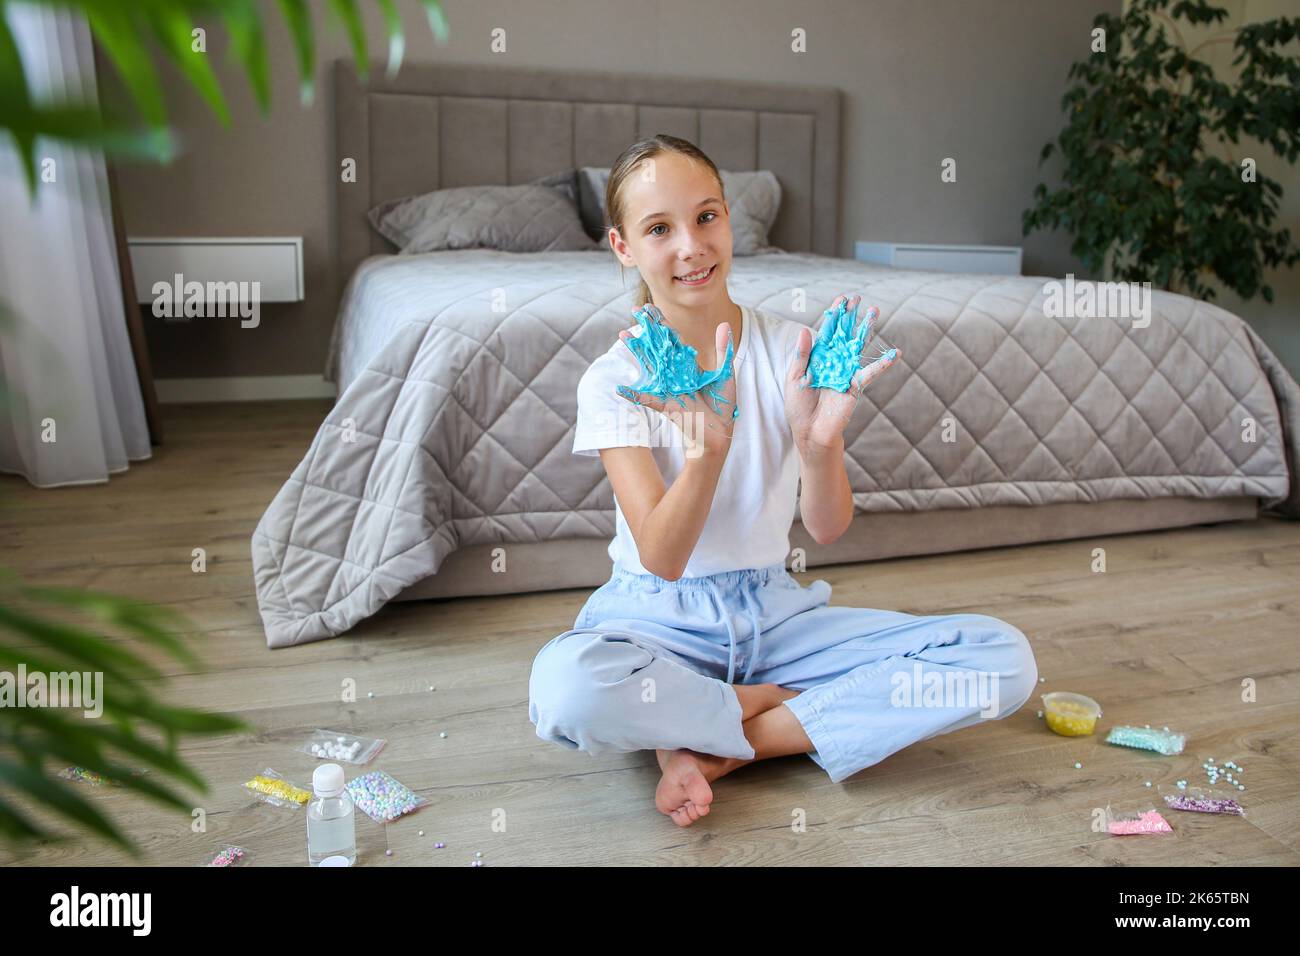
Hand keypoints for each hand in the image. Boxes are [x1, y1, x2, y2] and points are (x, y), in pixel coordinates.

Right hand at [616, 304, 738, 457]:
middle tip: (635, 309)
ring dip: (637, 350)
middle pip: (658, 345)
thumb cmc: (722, 403)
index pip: (672, 338)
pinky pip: (647, 399)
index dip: (662, 322)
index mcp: (688, 363)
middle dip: (647, 328)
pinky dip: (633, 395)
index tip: (651, 307)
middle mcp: (675, 372)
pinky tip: (619, 388)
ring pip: (649, 364)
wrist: (720, 430)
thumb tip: (724, 324)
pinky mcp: (666, 404)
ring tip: (623, 334)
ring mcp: (669, 387)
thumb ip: (723, 349)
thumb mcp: (725, 373)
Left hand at [784, 294, 901, 452]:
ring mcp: (846, 371)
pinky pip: (871, 373)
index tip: (841, 299)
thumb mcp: (794, 379)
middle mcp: (834, 361)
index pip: (826, 332)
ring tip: (875, 311)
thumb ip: (802, 356)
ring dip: (866, 329)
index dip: (834, 316)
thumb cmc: (799, 407)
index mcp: (817, 358)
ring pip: (858, 346)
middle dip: (850, 316)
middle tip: (857, 298)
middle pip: (843, 334)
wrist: (810, 432)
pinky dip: (883, 364)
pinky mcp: (855, 386)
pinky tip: (896, 353)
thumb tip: (804, 331)